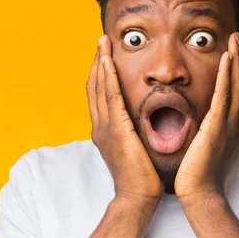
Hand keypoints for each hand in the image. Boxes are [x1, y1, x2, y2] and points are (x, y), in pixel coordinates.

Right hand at [87, 36, 162, 208]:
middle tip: (101, 40)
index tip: (106, 55)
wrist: (137, 197)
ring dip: (100, 62)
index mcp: (105, 130)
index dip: (101, 73)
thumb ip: (134, 133)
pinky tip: (108, 61)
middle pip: (95, 86)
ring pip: (99, 87)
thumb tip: (144, 122)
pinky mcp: (116, 130)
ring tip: (103, 42)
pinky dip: (107, 77)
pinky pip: (110, 97)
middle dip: (97, 62)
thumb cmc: (141, 177)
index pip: (100, 94)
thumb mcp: (135, 149)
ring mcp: (105, 127)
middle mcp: (100, 126)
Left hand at [174, 32, 238, 206]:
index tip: (237, 52)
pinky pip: (225, 95)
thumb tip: (201, 118)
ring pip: (237, 86)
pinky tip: (227, 58)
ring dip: (237, 60)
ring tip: (235, 39)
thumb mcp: (204, 145)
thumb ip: (206, 129)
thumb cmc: (196, 173)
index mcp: (232, 127)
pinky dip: (228, 75)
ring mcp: (230, 125)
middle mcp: (236, 123)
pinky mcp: (218, 127)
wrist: (198, 193)